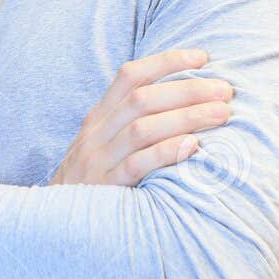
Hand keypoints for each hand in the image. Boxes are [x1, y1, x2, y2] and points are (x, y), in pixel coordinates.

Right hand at [49, 49, 231, 185]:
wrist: (54, 221)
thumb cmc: (94, 180)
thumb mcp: (103, 144)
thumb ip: (132, 123)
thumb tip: (186, 101)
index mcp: (99, 117)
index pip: (130, 76)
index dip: (166, 62)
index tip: (202, 58)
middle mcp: (96, 133)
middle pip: (142, 99)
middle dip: (187, 90)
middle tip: (224, 90)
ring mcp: (99, 159)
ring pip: (142, 128)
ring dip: (186, 117)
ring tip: (221, 114)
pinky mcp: (105, 187)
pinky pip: (137, 165)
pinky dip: (166, 152)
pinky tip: (193, 146)